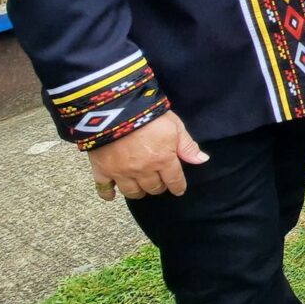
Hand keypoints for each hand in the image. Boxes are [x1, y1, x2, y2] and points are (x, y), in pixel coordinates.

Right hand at [88, 111, 207, 199]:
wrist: (115, 109)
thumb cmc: (149, 115)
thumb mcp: (174, 126)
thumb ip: (187, 146)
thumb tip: (202, 160)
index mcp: (163, 160)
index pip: (174, 180)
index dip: (178, 187)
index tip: (178, 190)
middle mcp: (143, 170)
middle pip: (153, 188)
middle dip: (158, 187)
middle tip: (159, 183)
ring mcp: (121, 172)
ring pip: (132, 192)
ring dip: (139, 192)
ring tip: (141, 187)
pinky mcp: (102, 169)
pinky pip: (104, 188)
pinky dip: (108, 193)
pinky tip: (112, 195)